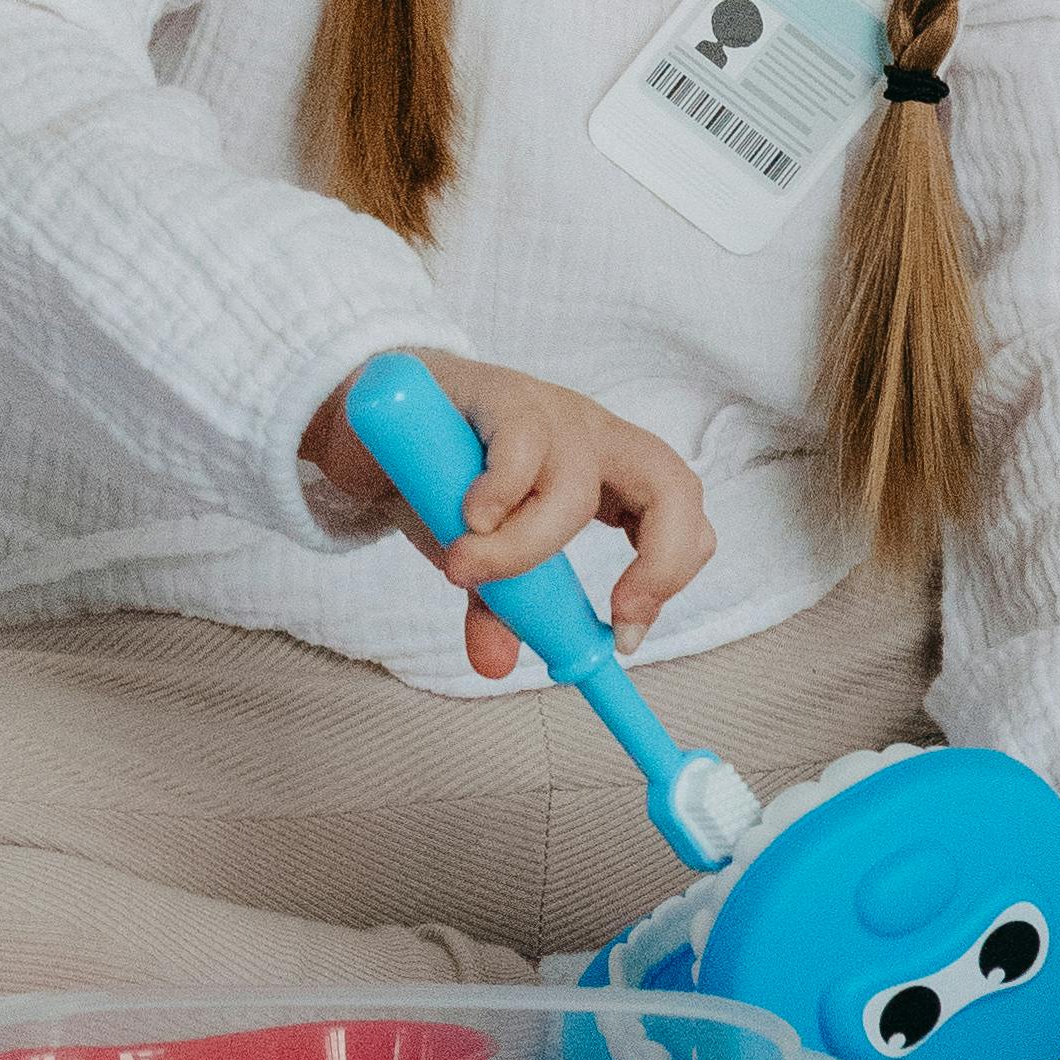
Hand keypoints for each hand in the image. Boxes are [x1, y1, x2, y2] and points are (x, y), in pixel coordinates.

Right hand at [299, 357, 715, 669]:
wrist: (379, 417)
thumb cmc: (445, 480)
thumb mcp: (481, 555)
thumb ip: (497, 605)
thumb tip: (495, 665)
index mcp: (607, 475)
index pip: (681, 517)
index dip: (668, 579)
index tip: (622, 636)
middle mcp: (592, 438)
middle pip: (673, 485)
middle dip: (661, 563)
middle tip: (614, 618)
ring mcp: (548, 411)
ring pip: (578, 483)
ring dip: (528, 544)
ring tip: (468, 568)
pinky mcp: (497, 394)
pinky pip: (520, 445)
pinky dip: (498, 495)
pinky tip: (467, 520)